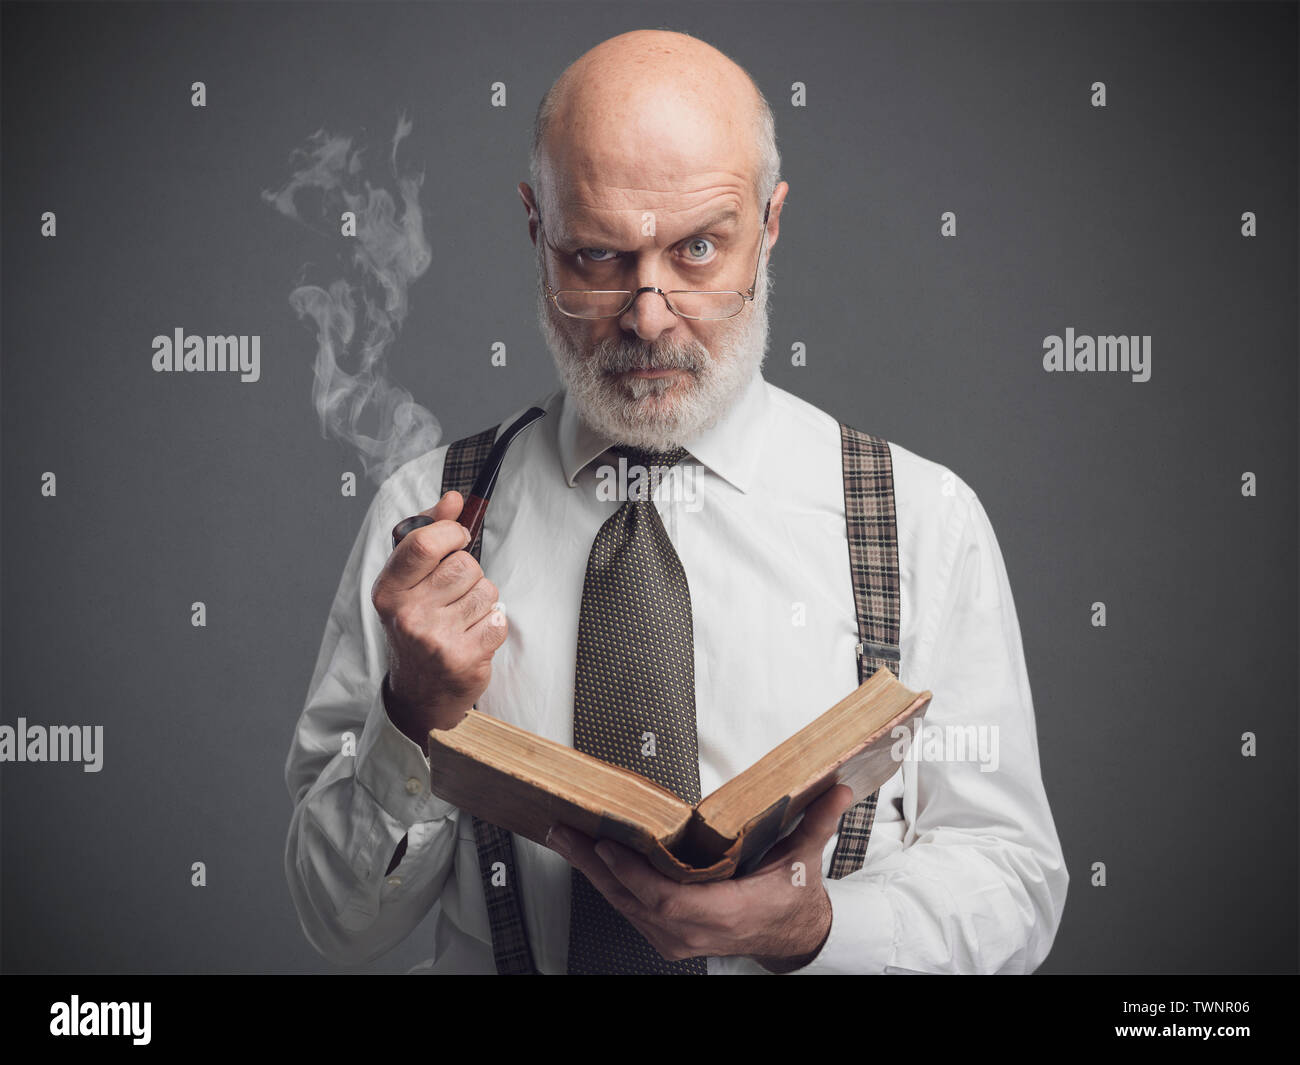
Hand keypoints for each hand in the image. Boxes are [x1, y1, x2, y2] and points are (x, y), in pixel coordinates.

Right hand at [370, 490, 507, 742]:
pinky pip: (499, 620)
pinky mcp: (463, 660)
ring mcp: (435, 640)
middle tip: (455, 595)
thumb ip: (429, 533)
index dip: (451, 532)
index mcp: (388, 590)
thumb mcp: (409, 580)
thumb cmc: (417, 625)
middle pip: (464, 566)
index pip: (424, 544)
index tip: (459, 537)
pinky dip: (494, 625)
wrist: (421, 692)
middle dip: (469, 574)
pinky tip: (473, 637)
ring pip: (486, 592)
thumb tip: (453, 499)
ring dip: (483, 601)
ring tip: (463, 619)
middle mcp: (407, 616)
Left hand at [546, 784, 856, 971]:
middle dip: (595, 866)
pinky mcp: (667, 937)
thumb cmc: (791, 896)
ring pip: (624, 908)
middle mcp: (695, 932)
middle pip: (633, 902)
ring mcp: (677, 939)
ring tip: (566, 838)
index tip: (610, 846)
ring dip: (592, 872)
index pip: (668, 899)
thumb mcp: (805, 857)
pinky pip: (629, 911)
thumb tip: (837, 787)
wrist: (791, 936)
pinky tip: (588, 858)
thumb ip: (818, 821)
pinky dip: (606, 883)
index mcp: (728, 912)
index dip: (634, 875)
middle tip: (566, 831)